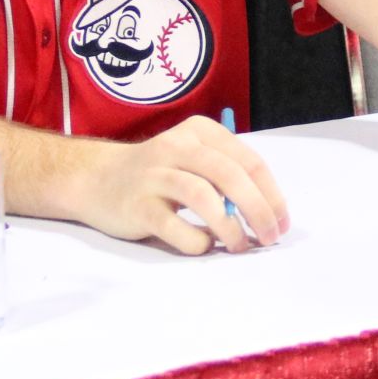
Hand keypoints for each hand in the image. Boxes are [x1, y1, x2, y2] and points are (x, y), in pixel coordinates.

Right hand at [78, 116, 290, 254]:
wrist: (96, 179)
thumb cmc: (158, 174)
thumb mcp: (193, 160)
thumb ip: (227, 178)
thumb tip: (267, 214)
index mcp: (200, 132)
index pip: (249, 161)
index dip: (272, 195)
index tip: (281, 224)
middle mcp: (178, 146)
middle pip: (232, 176)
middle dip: (259, 211)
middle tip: (268, 238)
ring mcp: (155, 175)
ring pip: (204, 197)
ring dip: (230, 227)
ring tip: (239, 246)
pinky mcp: (138, 205)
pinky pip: (175, 226)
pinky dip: (196, 240)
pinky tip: (202, 245)